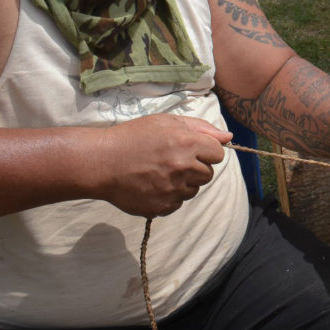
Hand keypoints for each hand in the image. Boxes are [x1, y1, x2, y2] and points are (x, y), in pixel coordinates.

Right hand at [94, 115, 232, 217]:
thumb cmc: (134, 137)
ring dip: (184, 183)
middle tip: (172, 161)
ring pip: (194, 190)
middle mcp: (183, 168)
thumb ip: (201, 128)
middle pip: (208, 174)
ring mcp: (172, 190)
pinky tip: (153, 185)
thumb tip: (228, 138)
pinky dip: (169, 197)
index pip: (218, 154)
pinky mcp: (161, 207)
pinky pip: (177, 204)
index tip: (190, 149)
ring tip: (160, 172)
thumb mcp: (167, 122)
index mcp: (187, 143)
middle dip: (196, 167)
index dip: (206, 151)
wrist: (100, 162)